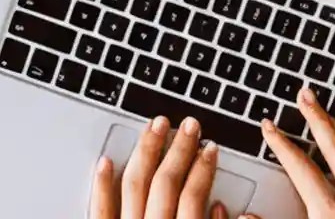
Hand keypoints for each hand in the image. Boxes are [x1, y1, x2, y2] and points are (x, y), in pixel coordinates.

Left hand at [90, 115, 260, 218]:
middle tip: (188, 125)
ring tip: (155, 128)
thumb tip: (233, 212)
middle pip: (166, 182)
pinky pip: (100, 210)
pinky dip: (102, 184)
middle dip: (179, 149)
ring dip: (146, 153)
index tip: (210, 148)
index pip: (195, 196)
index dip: (204, 169)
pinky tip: (106, 160)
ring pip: (135, 185)